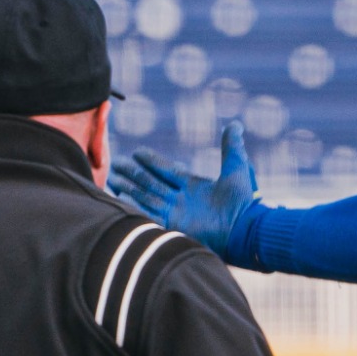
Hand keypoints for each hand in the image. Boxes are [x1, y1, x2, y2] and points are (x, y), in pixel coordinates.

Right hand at [109, 121, 257, 258]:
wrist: (245, 230)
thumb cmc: (244, 202)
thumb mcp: (236, 169)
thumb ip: (232, 147)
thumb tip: (235, 124)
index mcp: (194, 186)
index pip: (168, 170)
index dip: (153, 161)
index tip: (137, 152)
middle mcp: (182, 200)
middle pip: (152, 183)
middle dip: (133, 174)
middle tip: (116, 164)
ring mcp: (176, 213)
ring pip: (146, 196)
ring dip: (129, 187)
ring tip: (112, 178)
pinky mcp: (174, 227)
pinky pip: (149, 214)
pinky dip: (135, 207)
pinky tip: (120, 198)